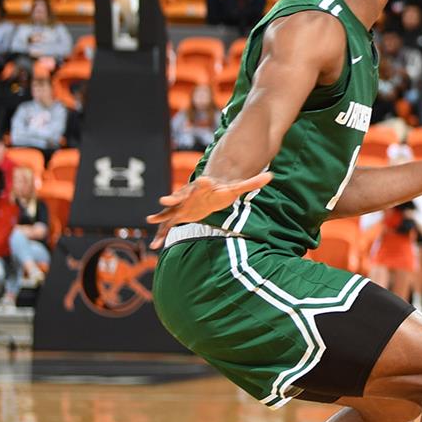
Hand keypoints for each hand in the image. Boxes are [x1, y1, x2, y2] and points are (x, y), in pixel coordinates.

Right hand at [146, 171, 272, 248]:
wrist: (206, 190)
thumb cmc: (221, 190)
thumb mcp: (237, 188)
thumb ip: (252, 183)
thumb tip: (271, 175)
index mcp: (202, 188)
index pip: (203, 184)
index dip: (203, 184)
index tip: (204, 181)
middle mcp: (188, 196)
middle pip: (180, 196)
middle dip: (172, 199)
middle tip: (164, 201)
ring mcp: (181, 206)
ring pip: (169, 213)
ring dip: (161, 217)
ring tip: (150, 220)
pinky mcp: (178, 216)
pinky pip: (167, 226)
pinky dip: (161, 235)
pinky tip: (155, 246)